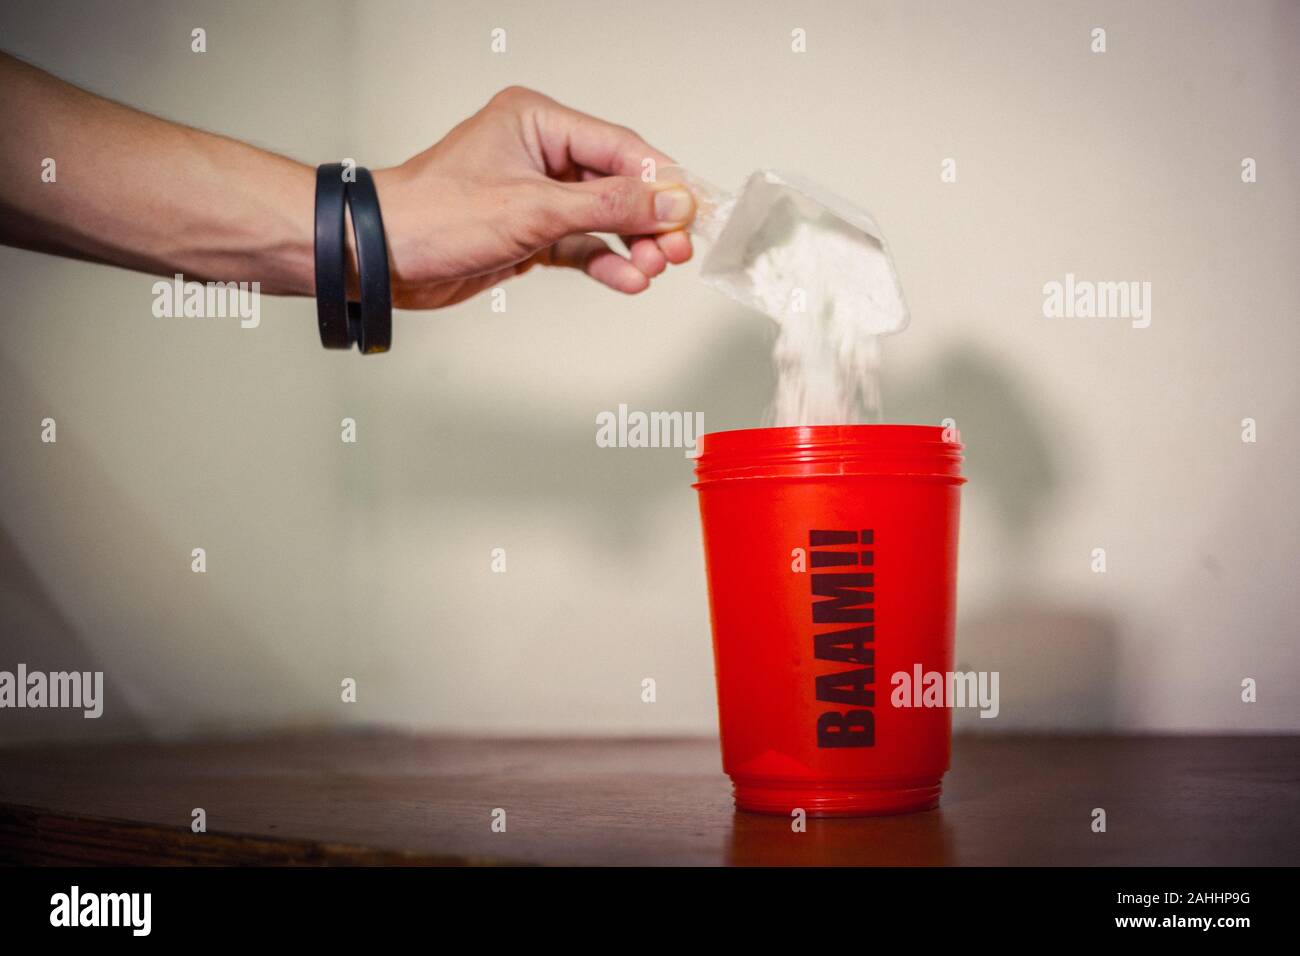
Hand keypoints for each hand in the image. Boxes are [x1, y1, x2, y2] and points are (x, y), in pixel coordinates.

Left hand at [373, 86, 694, 309]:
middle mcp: (537, 152)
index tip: (691, 211)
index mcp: (536, 121)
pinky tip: (627, 278)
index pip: (618, 147)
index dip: (660, 181)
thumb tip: (668, 201)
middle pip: (616, 184)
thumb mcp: (535, 210)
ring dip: (630, 246)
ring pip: (601, 219)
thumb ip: (609, 208)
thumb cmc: (434, 215)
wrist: (382, 258)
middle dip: (648, 219)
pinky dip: (604, 263)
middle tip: (676, 249)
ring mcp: (534, 195)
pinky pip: (580, 245)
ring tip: (654, 268)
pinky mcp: (529, 233)